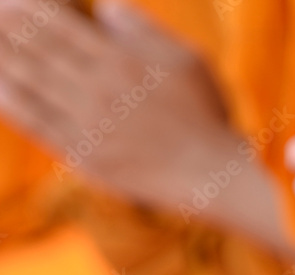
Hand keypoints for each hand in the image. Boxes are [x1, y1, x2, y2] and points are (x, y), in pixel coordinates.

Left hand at [0, 1, 231, 205]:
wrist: (210, 174)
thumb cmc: (204, 113)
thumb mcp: (186, 59)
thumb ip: (143, 29)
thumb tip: (104, 9)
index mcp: (121, 61)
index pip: (58, 26)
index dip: (27, 9)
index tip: (8, 0)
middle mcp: (98, 89)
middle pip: (36, 50)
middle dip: (6, 27)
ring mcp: (87, 124)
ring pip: (28, 83)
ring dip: (0, 58)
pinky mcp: (82, 154)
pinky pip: (34, 123)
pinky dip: (9, 102)